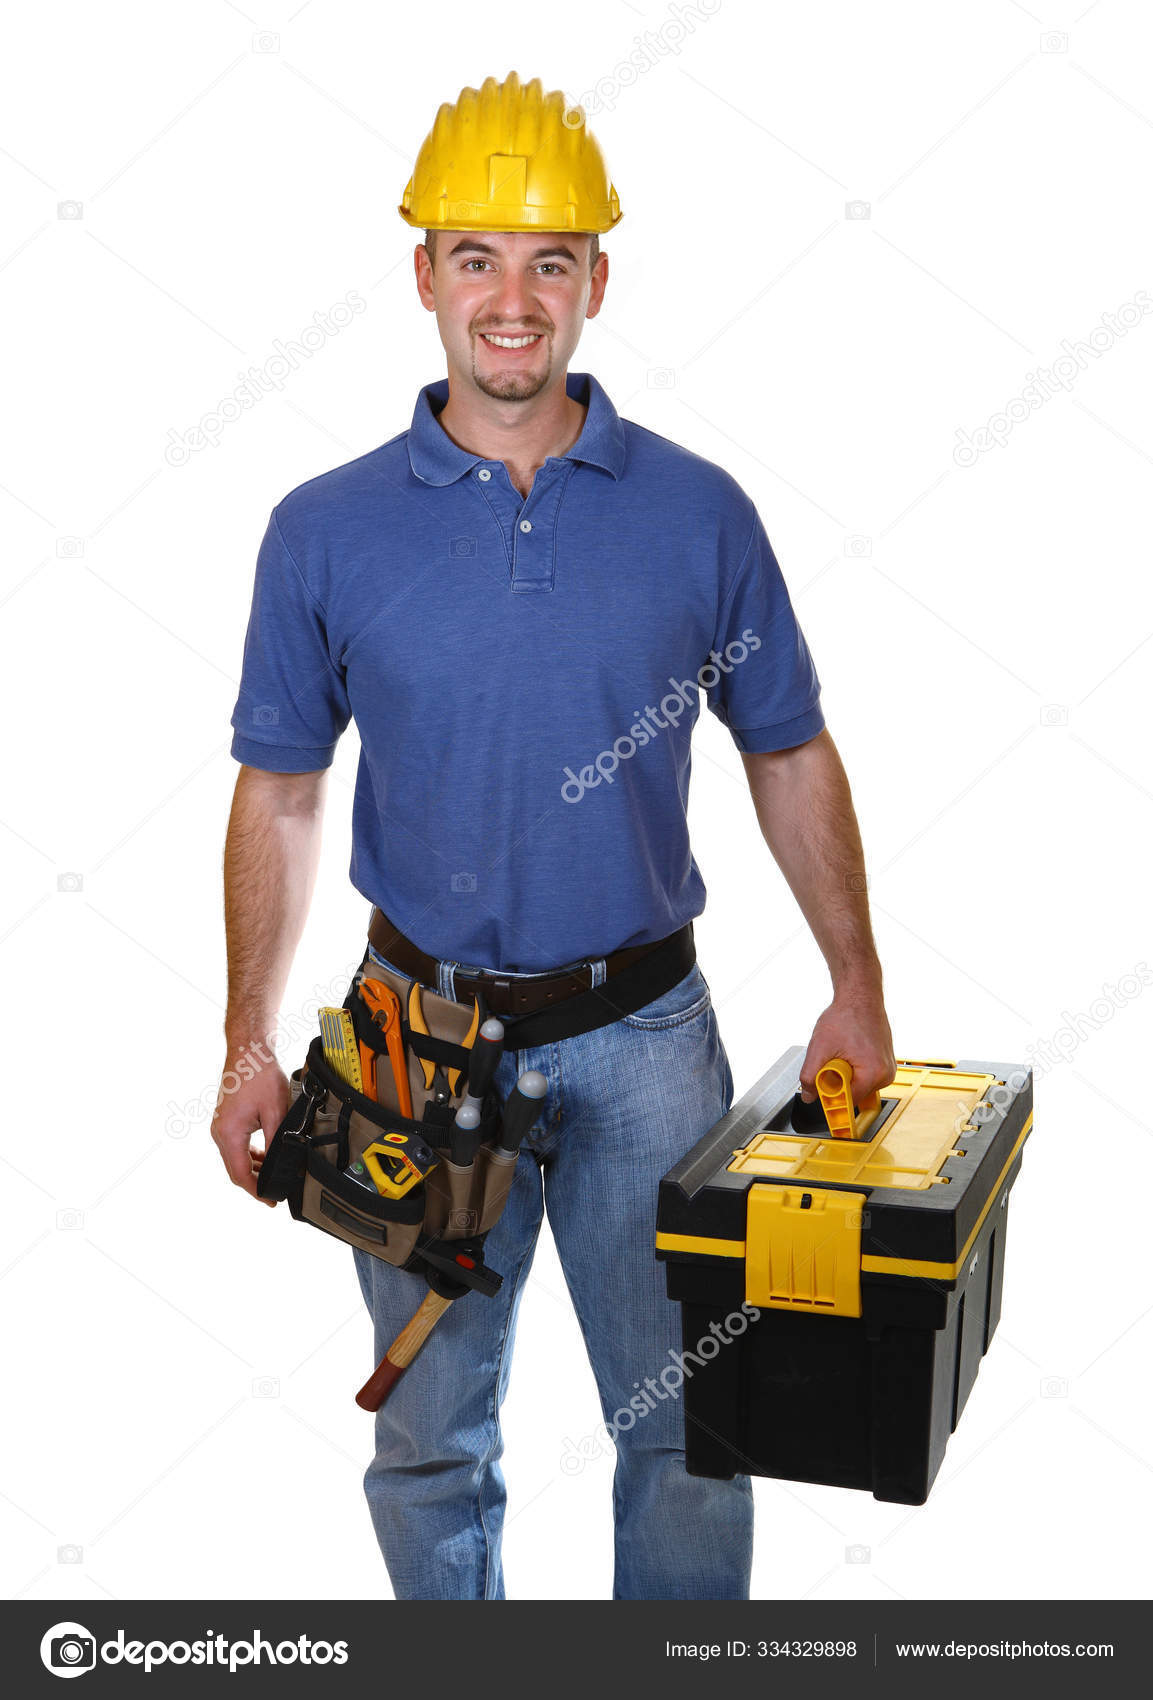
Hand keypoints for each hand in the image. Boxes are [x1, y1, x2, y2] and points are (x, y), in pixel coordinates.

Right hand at [211, 1050, 291, 1204]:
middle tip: (276, 1191)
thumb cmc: (259, 1075)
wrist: (248, 1050)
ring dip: (253, 1168)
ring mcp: (220, 1126)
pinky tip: (265, 1154)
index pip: (240, 1174)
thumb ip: (278, 1141)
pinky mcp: (225, 1120)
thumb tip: (284, 1164)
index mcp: (229, 1133)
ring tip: (274, 1173)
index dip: (256, 1191)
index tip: (271, 1200)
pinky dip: (249, 1154)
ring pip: (235, 1158)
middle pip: (235, 1169)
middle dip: (256, 1182)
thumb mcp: (276, 1111)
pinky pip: (235, 1146)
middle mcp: (219, 1132)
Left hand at [798, 990, 894, 1105]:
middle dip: (839, 1083)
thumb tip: (809, 1096)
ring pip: (859, 1086)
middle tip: (832, 1060)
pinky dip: (854, 1069)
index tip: (822, 1086)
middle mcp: (886, 1074)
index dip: (831, 1095)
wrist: (860, 997)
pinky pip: (865, 1077)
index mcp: (874, 1073)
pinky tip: (849, 1052)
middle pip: (855, 1095)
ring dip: (846, 1075)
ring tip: (842, 1053)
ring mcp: (888, 1070)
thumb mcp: (820, 1048)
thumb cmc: (846, 1017)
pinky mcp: (886, 1064)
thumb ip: (810, 1076)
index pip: (849, 1102)